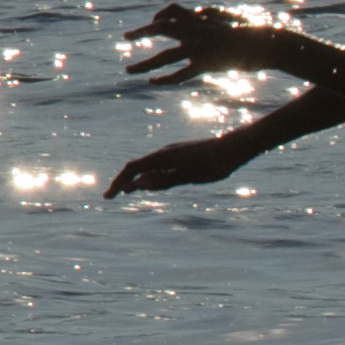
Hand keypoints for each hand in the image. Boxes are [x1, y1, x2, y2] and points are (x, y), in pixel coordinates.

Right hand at [104, 130, 257, 199]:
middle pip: (138, 167)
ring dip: (138, 179)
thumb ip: (163, 180)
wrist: (236, 147)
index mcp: (164, 157)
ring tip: (128, 191)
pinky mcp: (184, 155)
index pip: (132, 169)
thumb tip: (138, 184)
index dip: (119, 182)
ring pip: (150, 167)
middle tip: (113, 196)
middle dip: (125, 181)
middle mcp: (166, 152)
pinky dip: (151, 176)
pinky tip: (154, 183)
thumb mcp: (188, 176)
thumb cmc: (213, 164)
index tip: (109, 196)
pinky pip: (161, 166)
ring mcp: (175, 153)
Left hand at [123, 1, 282, 87]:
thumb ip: (213, 15)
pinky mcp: (206, 64)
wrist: (268, 43)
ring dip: (143, 64)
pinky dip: (165, 79)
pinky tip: (153, 82)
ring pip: (164, 56)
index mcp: (203, 19)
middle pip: (161, 28)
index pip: (173, 11)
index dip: (159, 15)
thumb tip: (203, 11)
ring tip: (128, 70)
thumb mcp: (231, 19)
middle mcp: (197, 31)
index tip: (153, 21)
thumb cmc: (254, 32)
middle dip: (142, 32)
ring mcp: (200, 48)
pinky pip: (180, 74)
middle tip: (126, 37)